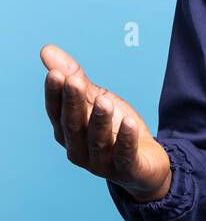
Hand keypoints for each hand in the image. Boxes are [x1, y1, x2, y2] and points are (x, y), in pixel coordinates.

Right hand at [40, 43, 171, 201]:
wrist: (145, 163)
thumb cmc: (115, 128)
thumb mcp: (95, 99)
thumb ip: (75, 78)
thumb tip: (46, 50)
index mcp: (68, 132)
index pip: (56, 113)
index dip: (54, 95)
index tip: (55, 74)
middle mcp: (79, 150)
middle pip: (74, 126)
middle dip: (73, 103)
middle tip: (73, 81)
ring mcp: (102, 163)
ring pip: (98, 141)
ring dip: (99, 120)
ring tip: (104, 100)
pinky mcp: (127, 170)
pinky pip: (125, 155)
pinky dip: (126, 139)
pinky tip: (129, 122)